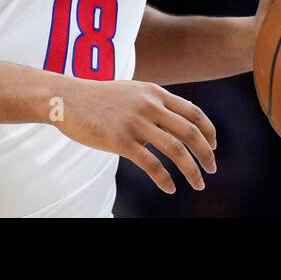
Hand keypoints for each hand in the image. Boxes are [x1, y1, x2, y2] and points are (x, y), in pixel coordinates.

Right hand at [51, 77, 216, 193]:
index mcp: (155, 93)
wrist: (67, 98)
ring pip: (176, 150)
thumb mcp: (132, 91)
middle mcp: (150, 106)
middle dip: (206, 153)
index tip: (214, 147)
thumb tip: (174, 119)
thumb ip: (153, 102)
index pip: (194, 113)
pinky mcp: (121, 140)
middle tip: (212, 169)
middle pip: (191, 132)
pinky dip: (165, 179)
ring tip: (199, 183)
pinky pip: (151, 164)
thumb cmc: (99, 98)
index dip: (209, 131)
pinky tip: (170, 188)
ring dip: (192, 170)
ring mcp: (136, 123)